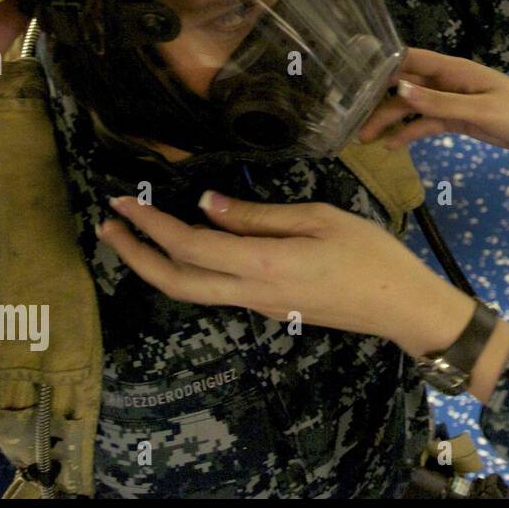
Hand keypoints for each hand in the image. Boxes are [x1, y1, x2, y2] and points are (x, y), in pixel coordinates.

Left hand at [99, 194, 508, 400]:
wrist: (401, 306)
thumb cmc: (371, 255)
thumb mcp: (318, 220)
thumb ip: (259, 216)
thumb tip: (207, 205)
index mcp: (261, 265)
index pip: (190, 245)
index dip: (150, 224)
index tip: (123, 201)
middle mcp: (250, 292)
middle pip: (175, 281)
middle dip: (135, 254)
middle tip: (107, 224)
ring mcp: (258, 305)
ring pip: (191, 290)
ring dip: (156, 265)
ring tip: (134, 237)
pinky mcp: (270, 306)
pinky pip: (215, 290)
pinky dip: (187, 269)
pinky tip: (188, 247)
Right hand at [356, 47, 508, 154]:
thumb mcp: (480, 110)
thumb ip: (439, 102)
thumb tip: (399, 90)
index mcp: (453, 70)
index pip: (409, 59)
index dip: (380, 64)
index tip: (350, 74)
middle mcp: (447, 82)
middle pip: (404, 86)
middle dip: (377, 100)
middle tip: (350, 121)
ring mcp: (451, 101)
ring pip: (412, 107)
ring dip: (389, 120)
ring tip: (363, 139)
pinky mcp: (457, 119)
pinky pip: (427, 123)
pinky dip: (409, 132)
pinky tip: (390, 146)